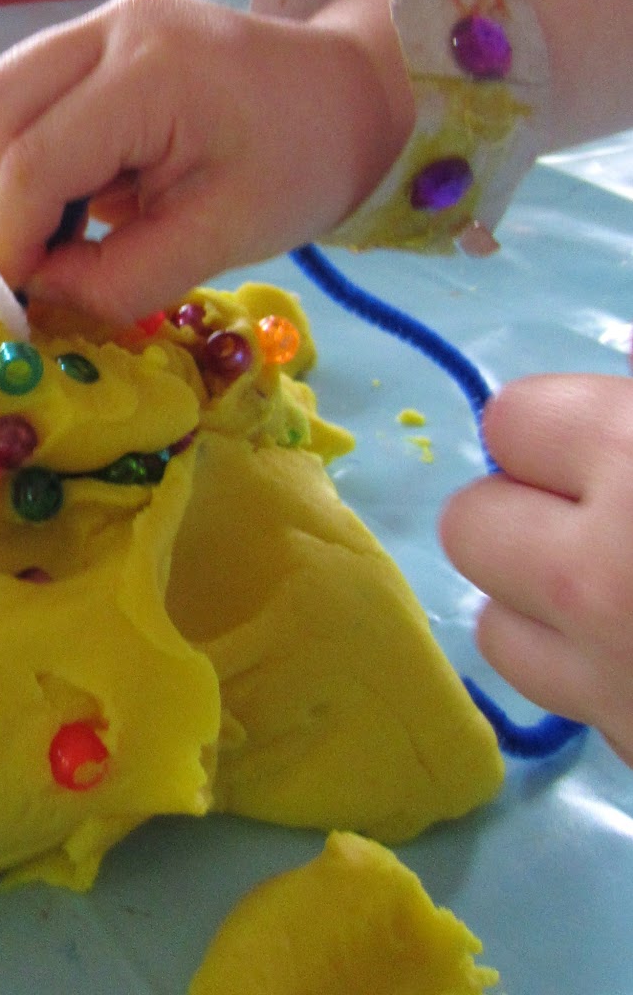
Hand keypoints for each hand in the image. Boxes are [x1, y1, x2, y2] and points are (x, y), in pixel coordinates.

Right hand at [0, 0, 409, 323]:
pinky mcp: (102, 34)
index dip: (11, 239)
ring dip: (14, 170)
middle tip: (47, 257)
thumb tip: (39, 293)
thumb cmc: (303, 164)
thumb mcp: (222, 241)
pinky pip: (32, 91)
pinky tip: (88, 188)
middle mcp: (113, 27)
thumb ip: (121, 278)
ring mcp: (104, 21)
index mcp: (152, 72)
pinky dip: (37, 149)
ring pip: (1, 96)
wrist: (351, 92)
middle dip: (3, 196)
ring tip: (71, 223)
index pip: (36, 159)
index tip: (20, 299)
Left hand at [439, 375, 632, 767]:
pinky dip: (598, 682)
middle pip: (470, 524)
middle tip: (615, 520)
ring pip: (495, 630)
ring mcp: (613, 684)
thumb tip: (606, 381)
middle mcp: (596, 578)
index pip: (511, 420)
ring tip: (627, 597)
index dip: (558, 431)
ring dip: (542, 609)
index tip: (608, 445)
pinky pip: (570, 706)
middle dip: (528, 516)